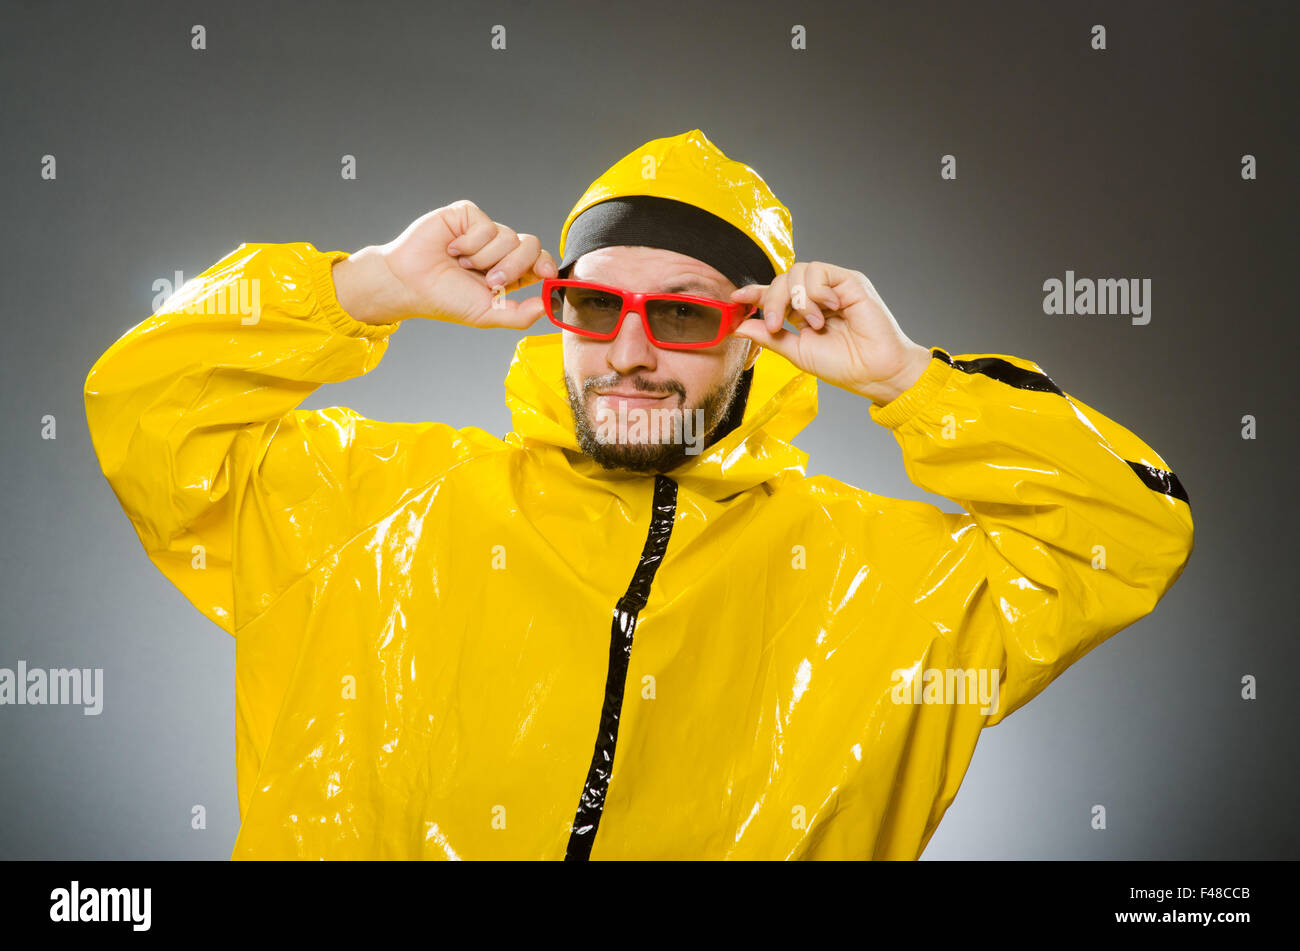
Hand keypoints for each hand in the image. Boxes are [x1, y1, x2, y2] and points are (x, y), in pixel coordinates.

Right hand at [332, 199, 556, 327]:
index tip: (545, 274)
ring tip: (461, 265)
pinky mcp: (468, 216)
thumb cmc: (445, 299)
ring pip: (508, 236)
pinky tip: (452, 249)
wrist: (410, 283)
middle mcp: (499, 250)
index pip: (541, 261)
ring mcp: (484, 231)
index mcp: (509, 273)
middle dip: (512, 266)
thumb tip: (547, 306)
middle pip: (530, 246)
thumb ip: (520, 315)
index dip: (546, 265)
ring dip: (484, 258)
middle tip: (489, 280)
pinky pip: (485, 225)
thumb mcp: (487, 315)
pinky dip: (469, 243)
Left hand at [730, 261, 932, 404]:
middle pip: (781, 280)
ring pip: (797, 271)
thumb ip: (770, 337)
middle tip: (778, 324)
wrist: (873, 371)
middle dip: (773, 300)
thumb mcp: (797, 352)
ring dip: (798, 299)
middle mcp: (817, 297)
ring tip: (815, 323)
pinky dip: (816, 291)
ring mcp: (833, 287)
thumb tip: (739, 326)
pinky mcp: (849, 281)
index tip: (736, 298)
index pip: (774, 293)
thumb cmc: (843, 365)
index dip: (754, 292)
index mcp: (803, 312)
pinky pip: (819, 271)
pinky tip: (829, 310)